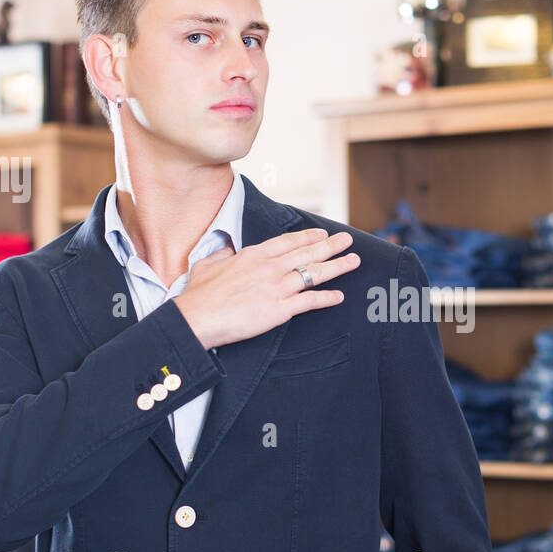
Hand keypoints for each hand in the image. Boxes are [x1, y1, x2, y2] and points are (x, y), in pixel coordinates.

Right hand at [172, 228, 359, 349]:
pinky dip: (326, 298)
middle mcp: (270, 268)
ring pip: (314, 274)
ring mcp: (277, 288)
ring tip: (354, 261)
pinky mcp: (280, 309)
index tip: (321, 233)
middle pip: (307, 253)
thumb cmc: (199, 295)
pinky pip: (310, 301)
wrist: (198, 318)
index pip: (287, 242)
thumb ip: (222, 254)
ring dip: (337, 266)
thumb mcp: (208, 264)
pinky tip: (339, 296)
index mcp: (254, 255)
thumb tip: (227, 249)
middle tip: (347, 240)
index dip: (308, 237)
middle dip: (330, 246)